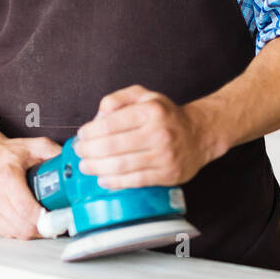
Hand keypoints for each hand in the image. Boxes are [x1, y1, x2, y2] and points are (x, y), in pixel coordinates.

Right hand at [0, 134, 61, 238]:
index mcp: (6, 178)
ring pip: (15, 233)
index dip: (46, 221)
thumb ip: (55, 153)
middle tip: (56, 221)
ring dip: (31, 230)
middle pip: (23, 226)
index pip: (27, 211)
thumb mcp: (34, 146)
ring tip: (41, 219)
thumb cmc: (5, 153)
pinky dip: (18, 230)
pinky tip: (24, 218)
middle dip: (43, 228)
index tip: (59, 220)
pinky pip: (5, 233)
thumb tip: (75, 165)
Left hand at [75, 85, 221, 189]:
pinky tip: (103, 178)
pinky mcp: (167, 174)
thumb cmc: (166, 116)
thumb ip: (117, 99)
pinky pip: (134, 181)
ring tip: (86, 166)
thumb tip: (98, 117)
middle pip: (112, 147)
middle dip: (89, 151)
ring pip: (121, 166)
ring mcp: (164, 155)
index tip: (82, 135)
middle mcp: (159, 132)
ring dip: (97, 168)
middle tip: (80, 152)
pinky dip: (115, 182)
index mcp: (151, 110)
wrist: (199, 134)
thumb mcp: (144, 96)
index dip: (90, 132)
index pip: (111, 123)